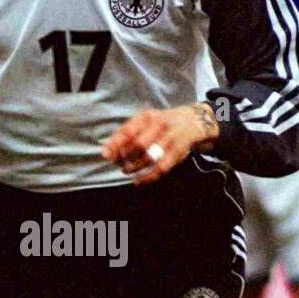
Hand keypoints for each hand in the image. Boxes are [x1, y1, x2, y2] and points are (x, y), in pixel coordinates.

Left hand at [100, 102, 219, 185]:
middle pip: (139, 145)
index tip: (106, 156)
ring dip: (134, 167)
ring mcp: (170, 139)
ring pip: (149, 158)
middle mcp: (160, 125)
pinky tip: (138, 181)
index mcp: (147, 117)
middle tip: (118, 163)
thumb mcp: (145, 120)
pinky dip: (147, 177)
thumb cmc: (161, 123)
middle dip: (125, 157)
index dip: (116, 144)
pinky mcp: (178, 153)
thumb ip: (127, 132)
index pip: (128, 130)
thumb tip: (107, 151)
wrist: (192, 122)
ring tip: (126, 170)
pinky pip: (161, 168)